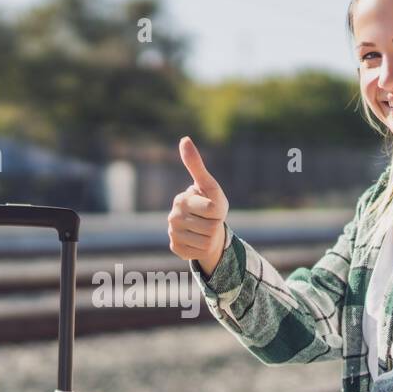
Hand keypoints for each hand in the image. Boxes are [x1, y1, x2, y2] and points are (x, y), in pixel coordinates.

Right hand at [168, 137, 229, 274]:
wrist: (205, 230)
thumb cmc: (210, 205)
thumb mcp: (209, 186)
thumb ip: (196, 165)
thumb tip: (184, 139)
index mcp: (181, 200)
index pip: (212, 209)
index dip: (219, 211)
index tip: (213, 208)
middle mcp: (173, 217)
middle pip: (211, 226)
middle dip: (216, 224)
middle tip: (209, 221)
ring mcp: (173, 234)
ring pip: (206, 241)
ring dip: (210, 238)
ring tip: (204, 231)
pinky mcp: (176, 249)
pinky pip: (199, 252)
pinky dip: (203, 249)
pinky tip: (198, 242)